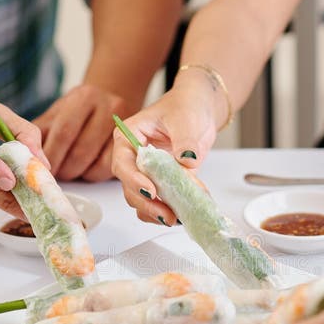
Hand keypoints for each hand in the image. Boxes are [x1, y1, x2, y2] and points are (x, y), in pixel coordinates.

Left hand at [35, 84, 130, 181]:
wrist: (110, 97)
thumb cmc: (78, 109)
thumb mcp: (57, 112)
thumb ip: (40, 131)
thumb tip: (24, 155)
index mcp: (83, 98)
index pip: (64, 131)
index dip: (50, 154)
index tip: (38, 166)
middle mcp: (107, 108)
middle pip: (80, 150)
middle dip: (62, 168)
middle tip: (51, 175)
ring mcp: (122, 128)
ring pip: (94, 163)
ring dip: (75, 174)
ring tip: (65, 173)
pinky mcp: (128, 145)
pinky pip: (106, 169)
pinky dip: (91, 175)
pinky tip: (83, 171)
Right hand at [111, 72, 221, 225]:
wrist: (200, 110)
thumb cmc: (186, 106)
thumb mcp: (185, 118)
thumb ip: (185, 140)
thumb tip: (187, 160)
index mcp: (129, 138)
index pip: (123, 163)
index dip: (134, 180)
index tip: (151, 190)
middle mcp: (134, 158)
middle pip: (130, 187)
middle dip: (147, 204)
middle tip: (166, 214)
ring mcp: (148, 173)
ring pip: (143, 199)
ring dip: (157, 212)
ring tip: (176, 217)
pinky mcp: (164, 183)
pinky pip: (161, 202)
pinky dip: (173, 209)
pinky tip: (186, 211)